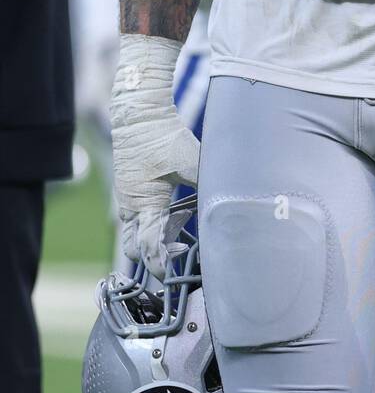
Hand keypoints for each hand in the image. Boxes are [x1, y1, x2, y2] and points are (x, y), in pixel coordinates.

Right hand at [110, 34, 200, 279]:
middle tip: (179, 256)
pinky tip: (177, 215)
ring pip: (135, 233)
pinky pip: (139, 217)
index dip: (160, 265)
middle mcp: (131, 206)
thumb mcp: (191, 161)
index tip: (172, 276)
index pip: (148, 247)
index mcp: (144, 204)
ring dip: (155, 239)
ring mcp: (128, 199)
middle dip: (153, 258)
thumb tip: (228, 202)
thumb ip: (206, 184)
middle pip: (134, 248)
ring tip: (183, 236)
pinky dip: (155, 223)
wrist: (140, 116)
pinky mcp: (130, 191)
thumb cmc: (164, 137)